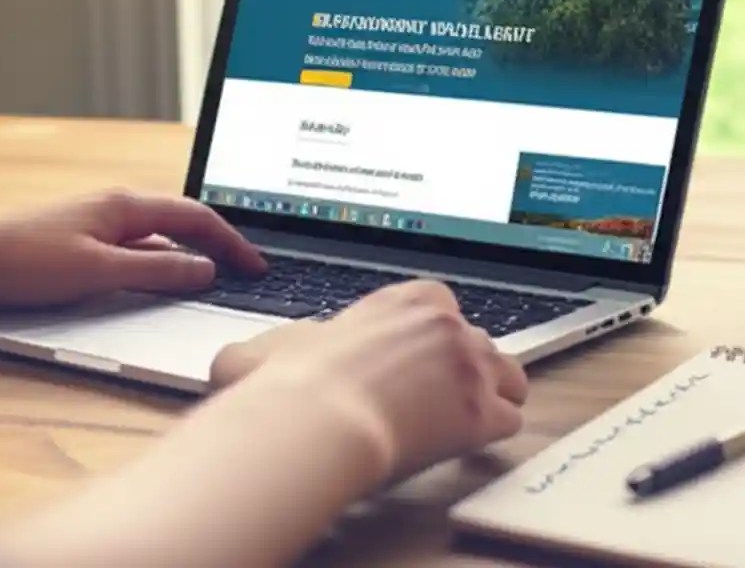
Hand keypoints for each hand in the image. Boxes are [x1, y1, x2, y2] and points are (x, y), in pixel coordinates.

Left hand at [0, 189, 265, 311]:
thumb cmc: (23, 262)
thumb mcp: (100, 271)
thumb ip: (158, 271)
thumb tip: (204, 271)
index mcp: (124, 204)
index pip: (197, 217)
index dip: (232, 243)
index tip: (256, 266)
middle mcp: (114, 206)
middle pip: (181, 222)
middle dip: (218, 244)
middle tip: (245, 271)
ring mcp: (96, 223)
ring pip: (158, 236)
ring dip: (188, 255)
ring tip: (213, 279)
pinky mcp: (80, 241)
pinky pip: (135, 249)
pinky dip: (159, 264)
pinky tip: (161, 284)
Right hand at [213, 280, 527, 480]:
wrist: (318, 419)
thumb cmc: (292, 384)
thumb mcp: (266, 348)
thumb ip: (269, 348)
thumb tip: (234, 362)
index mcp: (404, 300)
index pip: (442, 307)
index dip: (431, 338)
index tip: (417, 360)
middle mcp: (446, 325)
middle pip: (478, 340)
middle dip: (462, 366)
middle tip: (437, 394)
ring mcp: (471, 366)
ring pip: (508, 374)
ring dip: (491, 394)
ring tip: (465, 416)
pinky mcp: (484, 412)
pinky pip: (510, 418)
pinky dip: (491, 432)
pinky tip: (469, 443)